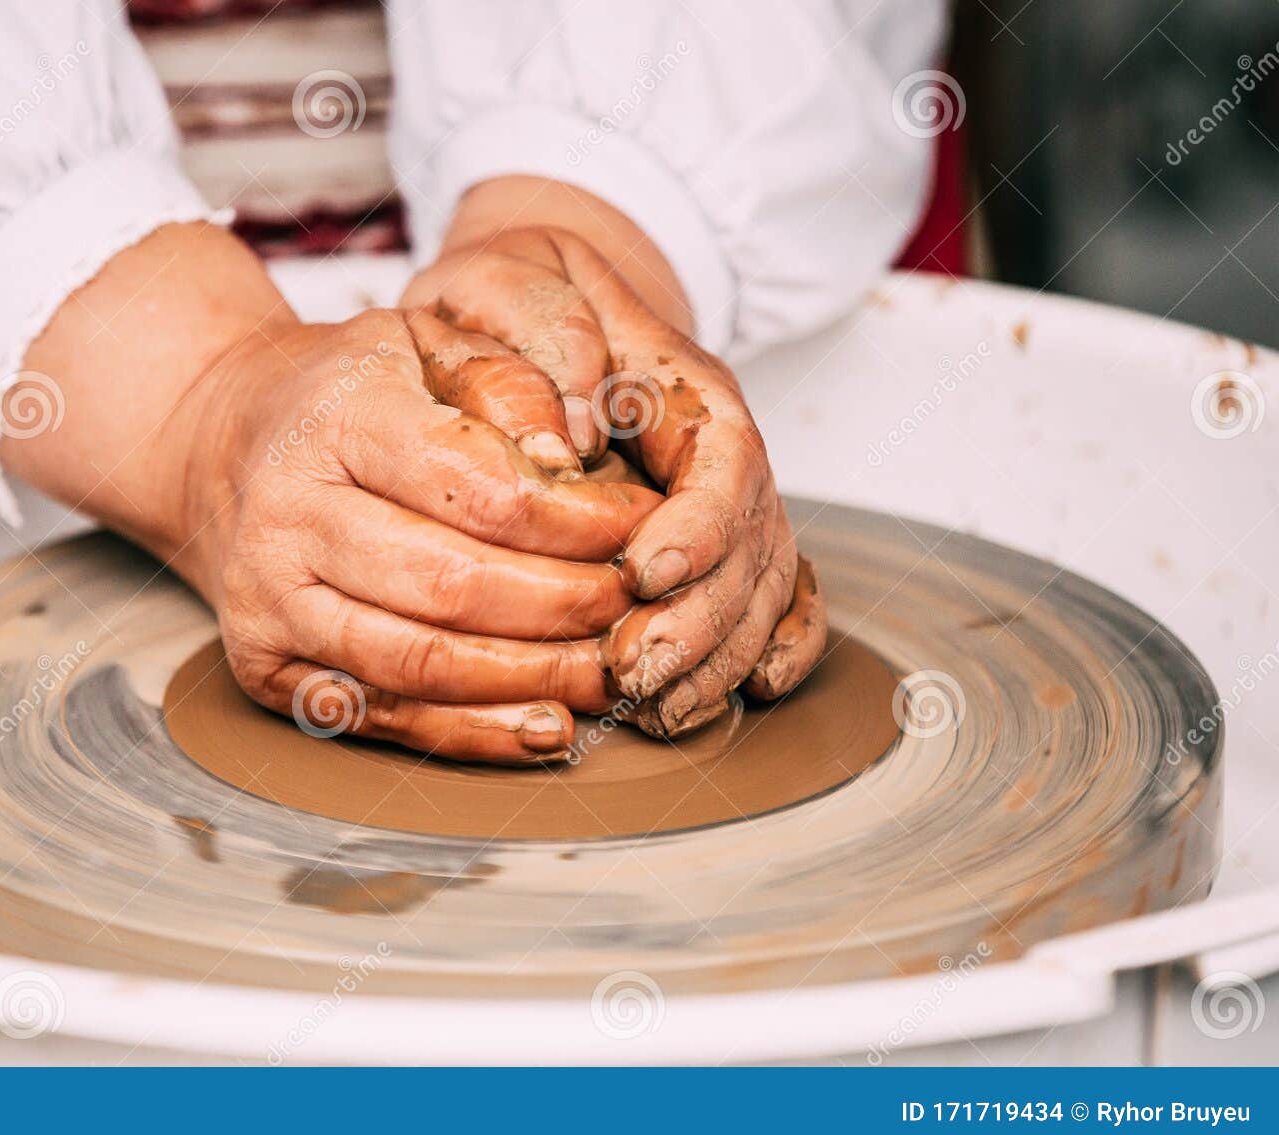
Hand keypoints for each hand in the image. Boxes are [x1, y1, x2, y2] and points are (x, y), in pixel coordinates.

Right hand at [175, 309, 664, 760]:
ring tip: (610, 672)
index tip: (644, 530)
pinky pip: (385, 718)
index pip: (484, 491)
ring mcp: (267, 598)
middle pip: (456, 587)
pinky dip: (475, 734)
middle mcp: (288, 511)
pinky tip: (547, 726)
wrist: (233, 442)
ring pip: (423, 663)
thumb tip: (575, 457)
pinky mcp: (265, 665)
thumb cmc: (358, 390)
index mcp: (339, 416)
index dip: (581, 524)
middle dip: (570, 608)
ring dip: (534, 680)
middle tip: (638, 608)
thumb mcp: (433, 339)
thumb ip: (512, 378)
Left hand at [403, 215, 826, 736]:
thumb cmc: (514, 296)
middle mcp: (715, 452)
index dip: (698, 525)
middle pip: (750, 543)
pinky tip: (748, 693)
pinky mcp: (712, 543)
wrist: (532, 305)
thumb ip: (537, 323)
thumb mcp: (508, 278)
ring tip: (655, 707)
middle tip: (631, 670)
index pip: (724, 460)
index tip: (642, 574)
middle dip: (700, 619)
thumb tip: (569, 428)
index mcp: (680, 387)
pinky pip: (776, 601)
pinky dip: (774, 649)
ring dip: (717, 656)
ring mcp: (721, 501)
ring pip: (758, 589)